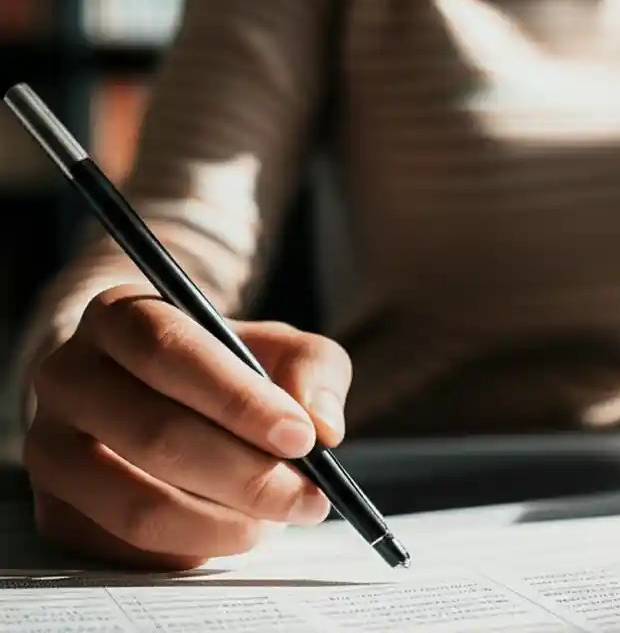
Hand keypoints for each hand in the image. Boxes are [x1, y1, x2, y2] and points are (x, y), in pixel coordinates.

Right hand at [23, 284, 351, 569]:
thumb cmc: (225, 371)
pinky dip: (194, 550)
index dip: (238, 399)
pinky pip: (126, 550)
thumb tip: (323, 427)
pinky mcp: (54, 511)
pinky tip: (231, 530)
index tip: (300, 438)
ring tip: (274, 519)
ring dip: (223, 523)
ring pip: (138, 506)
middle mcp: (68, 377)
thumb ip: (313, 371)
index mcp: (120, 316)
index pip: (168, 350)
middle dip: (248, 476)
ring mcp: (50, 448)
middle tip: (308, 497)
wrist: (155, 398)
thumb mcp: (280, 350)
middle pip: (155, 435)